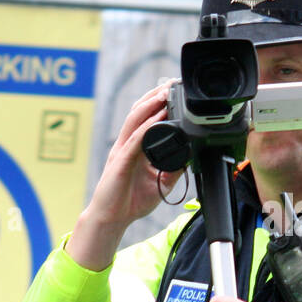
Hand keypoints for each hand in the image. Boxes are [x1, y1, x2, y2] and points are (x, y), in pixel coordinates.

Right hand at [68, 82, 184, 269]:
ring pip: (135, 120)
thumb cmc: (130, 201)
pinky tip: (157, 118)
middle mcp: (126, 144)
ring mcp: (122, 151)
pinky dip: (146, 127)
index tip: (173, 91)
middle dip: (154, 95)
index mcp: (134, 147)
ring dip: (150, 104)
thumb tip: (190, 159)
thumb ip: (173, 169)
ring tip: (164, 93)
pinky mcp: (120, 161)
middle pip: (138, 111)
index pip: (145, 118)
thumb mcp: (160, 183)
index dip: (157, 103)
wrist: (111, 218)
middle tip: (171, 83)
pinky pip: (134, 140)